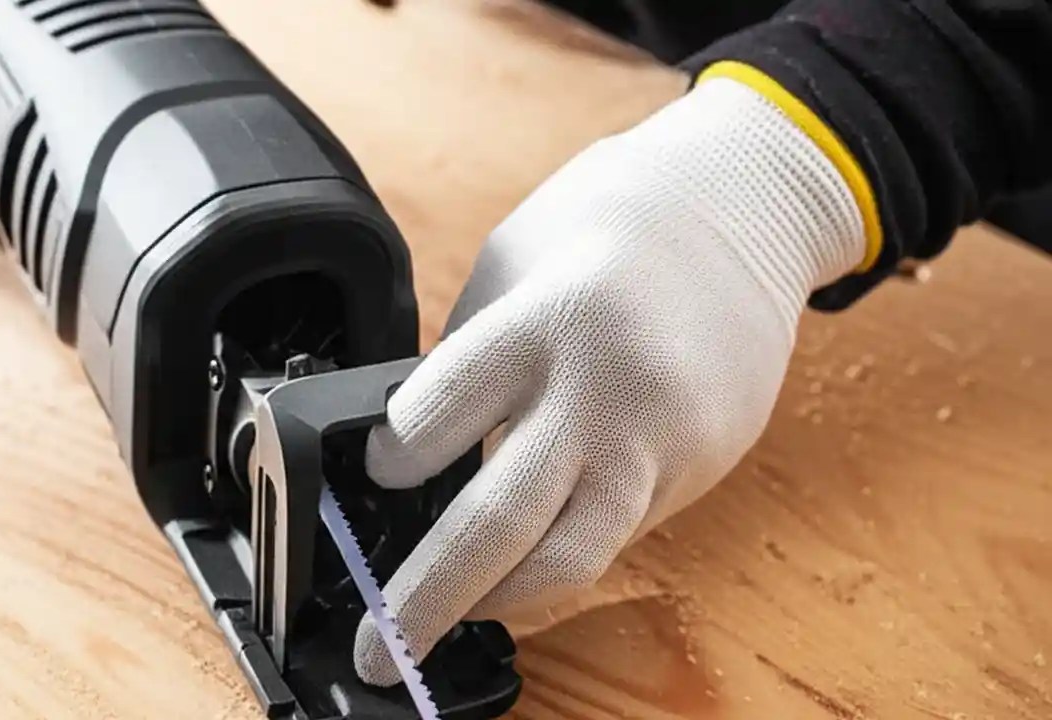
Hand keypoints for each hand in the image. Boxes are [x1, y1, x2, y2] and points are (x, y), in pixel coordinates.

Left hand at [354, 77, 867, 684]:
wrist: (744, 203)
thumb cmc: (614, 221)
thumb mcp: (514, 264)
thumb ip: (471, 359)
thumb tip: (422, 451)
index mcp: (539, 322)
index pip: (437, 420)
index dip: (392, 462)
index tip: (374, 479)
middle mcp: (603, 390)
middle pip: (498, 524)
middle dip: (425, 598)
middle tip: (378, 648)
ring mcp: (661, 438)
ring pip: (571, 559)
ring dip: (501, 603)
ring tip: (448, 624)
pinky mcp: (700, 465)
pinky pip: (618, 535)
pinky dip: (562, 559)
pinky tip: (527, 568)